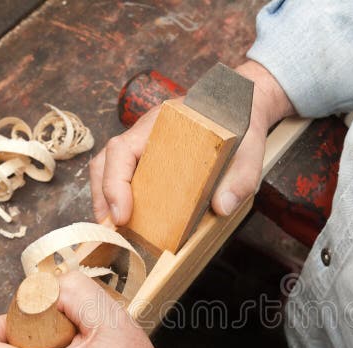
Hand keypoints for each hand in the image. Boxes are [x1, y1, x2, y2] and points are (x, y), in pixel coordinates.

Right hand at [89, 60, 294, 222]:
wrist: (238, 110)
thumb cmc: (238, 127)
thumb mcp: (248, 152)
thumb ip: (240, 177)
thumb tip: (222, 207)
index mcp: (162, 124)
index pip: (122, 150)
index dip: (116, 183)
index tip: (122, 215)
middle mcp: (145, 133)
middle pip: (106, 162)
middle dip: (104, 198)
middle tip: (112, 231)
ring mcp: (143, 146)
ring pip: (109, 169)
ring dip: (106, 201)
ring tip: (114, 231)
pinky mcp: (148, 160)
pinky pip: (122, 177)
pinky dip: (117, 199)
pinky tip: (127, 222)